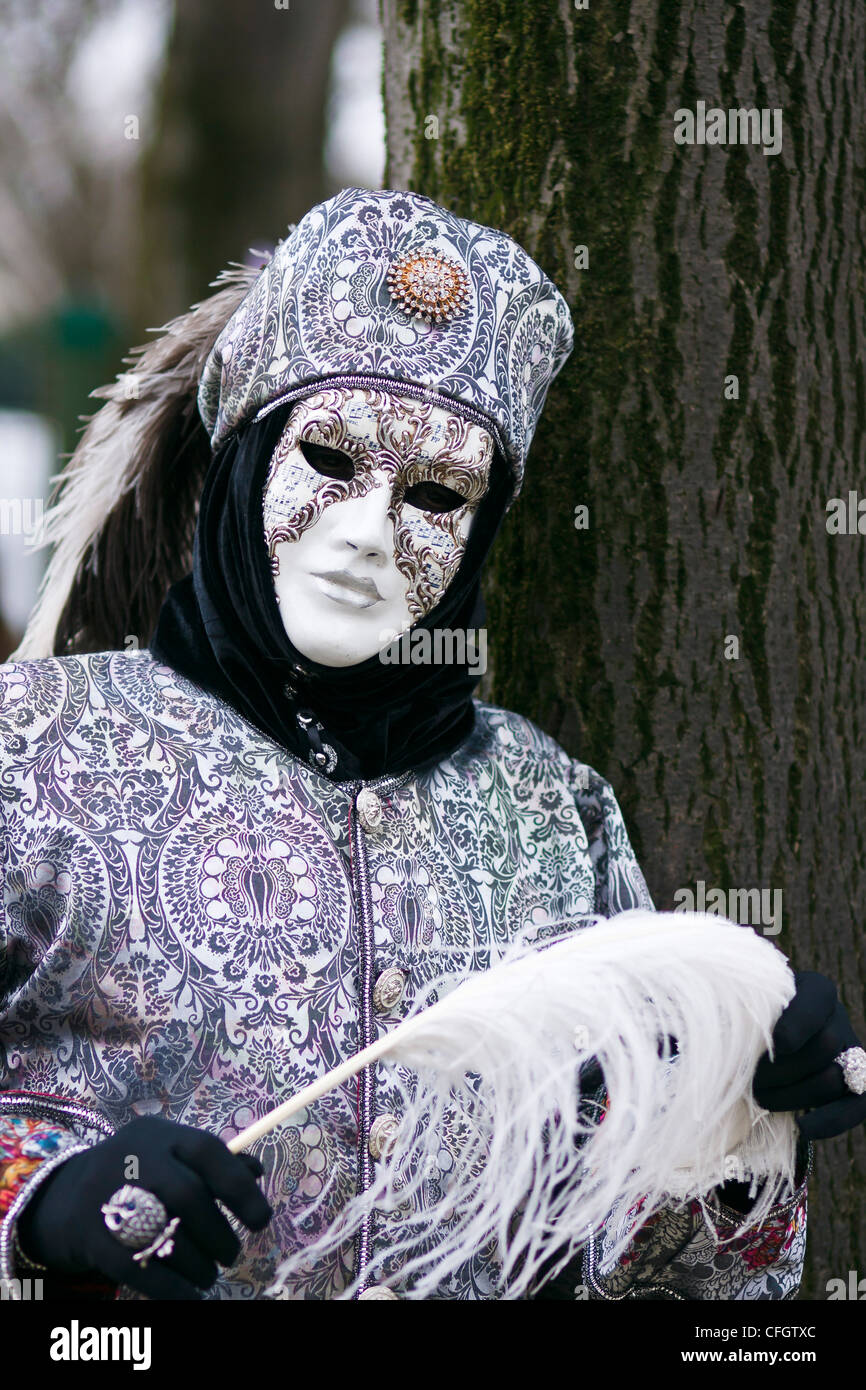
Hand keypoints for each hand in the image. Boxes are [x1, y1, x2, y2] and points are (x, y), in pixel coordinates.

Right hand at [16, 1115, 272, 1298]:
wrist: (61, 1197)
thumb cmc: (132, 1175)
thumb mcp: (167, 1156)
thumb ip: (211, 1164)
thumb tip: (255, 1172)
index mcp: (159, 1135)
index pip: (207, 1151)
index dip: (239, 1186)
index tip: (261, 1220)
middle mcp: (134, 1158)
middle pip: (188, 1195)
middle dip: (219, 1233)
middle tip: (232, 1254)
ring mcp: (107, 1196)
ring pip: (165, 1233)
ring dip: (197, 1263)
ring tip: (208, 1276)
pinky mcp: (91, 1237)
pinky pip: (137, 1267)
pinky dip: (169, 1288)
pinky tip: (188, 1296)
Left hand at [753, 971, 865, 1139]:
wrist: (751, 1041)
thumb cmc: (743, 1017)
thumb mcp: (744, 1004)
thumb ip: (746, 1012)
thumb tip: (736, 1035)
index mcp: (814, 990)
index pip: (818, 999)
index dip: (798, 1025)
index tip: (777, 1043)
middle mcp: (837, 1018)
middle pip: (825, 1045)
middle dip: (783, 1068)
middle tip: (750, 1076)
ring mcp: (847, 1053)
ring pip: (833, 1079)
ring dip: (793, 1094)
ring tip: (760, 1096)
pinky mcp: (852, 1087)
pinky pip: (853, 1108)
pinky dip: (829, 1121)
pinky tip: (802, 1126)